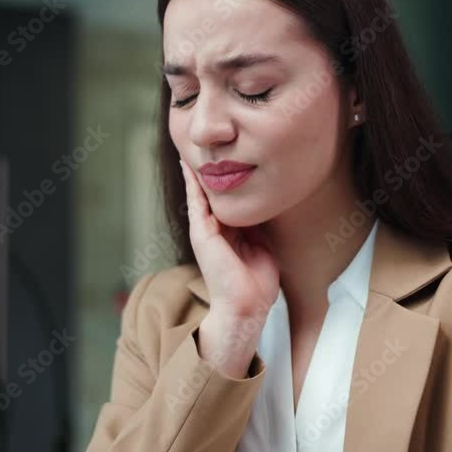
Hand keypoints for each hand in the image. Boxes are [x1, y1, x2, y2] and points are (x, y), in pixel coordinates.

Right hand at [179, 159, 279, 318]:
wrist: (247, 306)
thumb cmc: (257, 283)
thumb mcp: (262, 245)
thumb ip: (258, 227)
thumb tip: (263, 208)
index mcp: (229, 232)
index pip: (225, 200)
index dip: (224, 179)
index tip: (225, 158)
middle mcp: (214, 229)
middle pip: (210, 193)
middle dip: (208, 170)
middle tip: (204, 144)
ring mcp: (205, 230)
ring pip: (200, 193)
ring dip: (196, 170)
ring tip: (190, 146)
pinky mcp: (201, 233)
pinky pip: (196, 201)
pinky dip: (191, 182)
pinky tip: (188, 164)